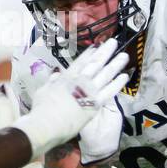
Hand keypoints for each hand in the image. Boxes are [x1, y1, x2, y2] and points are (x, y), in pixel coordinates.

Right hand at [13, 40, 129, 158]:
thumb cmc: (41, 110)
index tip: (96, 45)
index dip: (89, 53)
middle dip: (105, 52)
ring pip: (105, 74)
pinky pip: (110, 91)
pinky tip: (125, 76)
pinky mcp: (96, 104)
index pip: (80, 61)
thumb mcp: (43, 91)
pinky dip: (117, 83)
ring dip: (115, 64)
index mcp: (66, 77)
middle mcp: (80, 81)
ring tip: (124, 56)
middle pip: (95, 63)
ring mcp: (89, 91)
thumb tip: (56, 75)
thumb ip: (51, 82)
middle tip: (113, 42)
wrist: (48, 124)